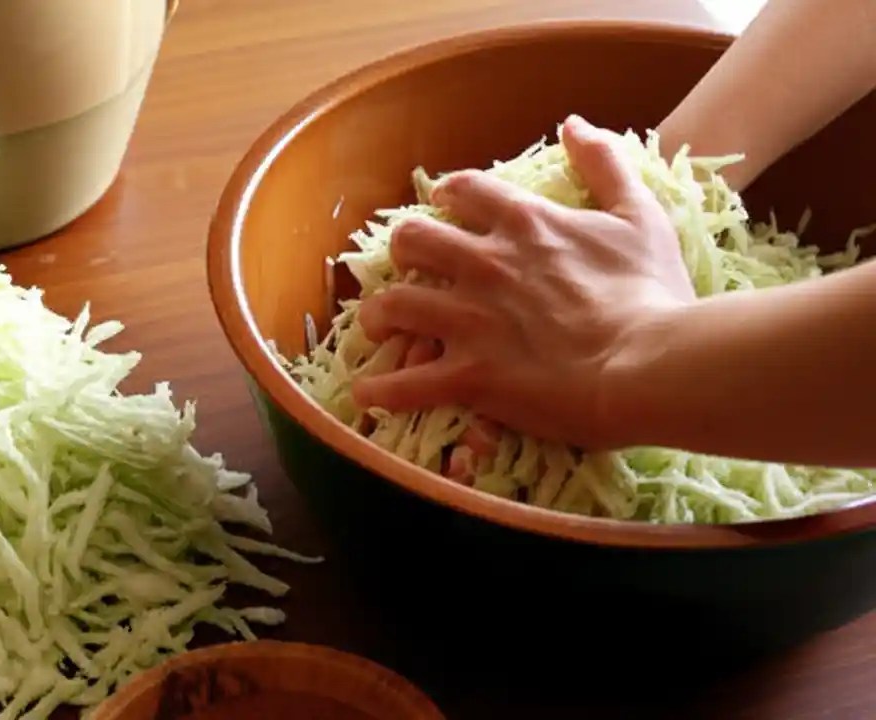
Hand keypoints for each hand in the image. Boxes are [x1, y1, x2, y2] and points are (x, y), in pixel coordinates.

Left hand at [351, 115, 696, 449]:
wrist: (651, 365)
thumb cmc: (654, 293)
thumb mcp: (640, 215)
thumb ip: (605, 164)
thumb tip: (573, 122)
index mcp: (524, 224)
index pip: (463, 191)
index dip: (447, 196)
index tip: (444, 206)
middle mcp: (484, 264)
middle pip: (411, 239)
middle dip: (403, 251)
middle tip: (410, 267)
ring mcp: (470, 320)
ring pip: (393, 305)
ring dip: (380, 316)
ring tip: (380, 327)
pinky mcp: (468, 375)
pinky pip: (405, 384)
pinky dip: (380, 390)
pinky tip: (369, 393)